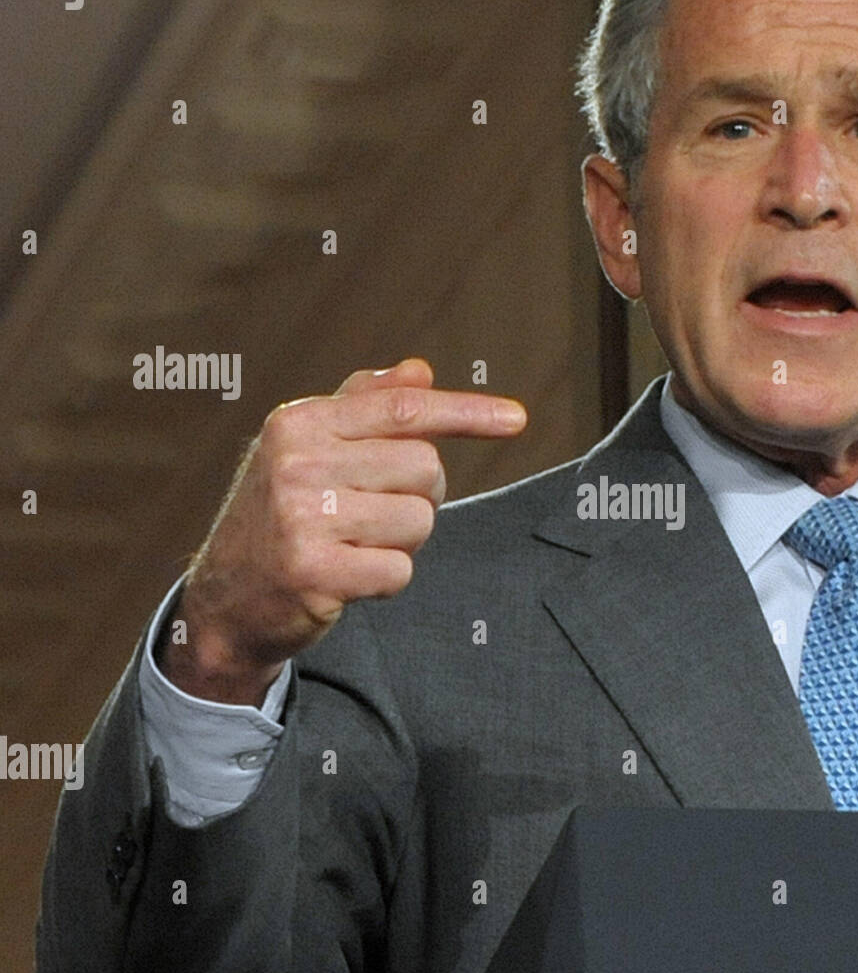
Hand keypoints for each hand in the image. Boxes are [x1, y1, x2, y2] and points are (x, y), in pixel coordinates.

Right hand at [158, 358, 526, 703]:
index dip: (467, 412)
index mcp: (299, 422)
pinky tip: (348, 578)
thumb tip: (421, 370)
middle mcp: (297, 462)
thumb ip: (365, 407)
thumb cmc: (281, 517)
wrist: (225, 602)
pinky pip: (400, 570)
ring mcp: (302, 517)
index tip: (517, 419)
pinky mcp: (312, 572)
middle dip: (420, 497)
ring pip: (419, 521)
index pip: (404, 408)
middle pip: (425, 467)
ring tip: (355, 546)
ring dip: (403, 543)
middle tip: (377, 514)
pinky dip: (386, 581)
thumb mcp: (309, 450)